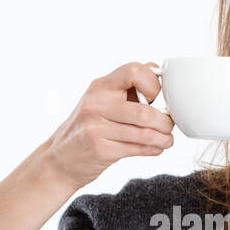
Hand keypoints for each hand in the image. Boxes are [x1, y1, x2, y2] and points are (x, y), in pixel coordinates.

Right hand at [43, 61, 174, 189]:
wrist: (60, 158)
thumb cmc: (88, 127)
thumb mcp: (101, 100)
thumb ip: (127, 88)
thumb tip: (159, 76)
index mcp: (100, 86)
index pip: (133, 71)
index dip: (153, 83)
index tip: (157, 96)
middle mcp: (95, 104)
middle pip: (143, 111)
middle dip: (165, 121)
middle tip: (169, 125)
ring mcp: (95, 127)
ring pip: (144, 132)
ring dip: (163, 138)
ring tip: (167, 139)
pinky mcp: (100, 149)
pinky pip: (137, 149)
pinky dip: (153, 149)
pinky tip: (156, 147)